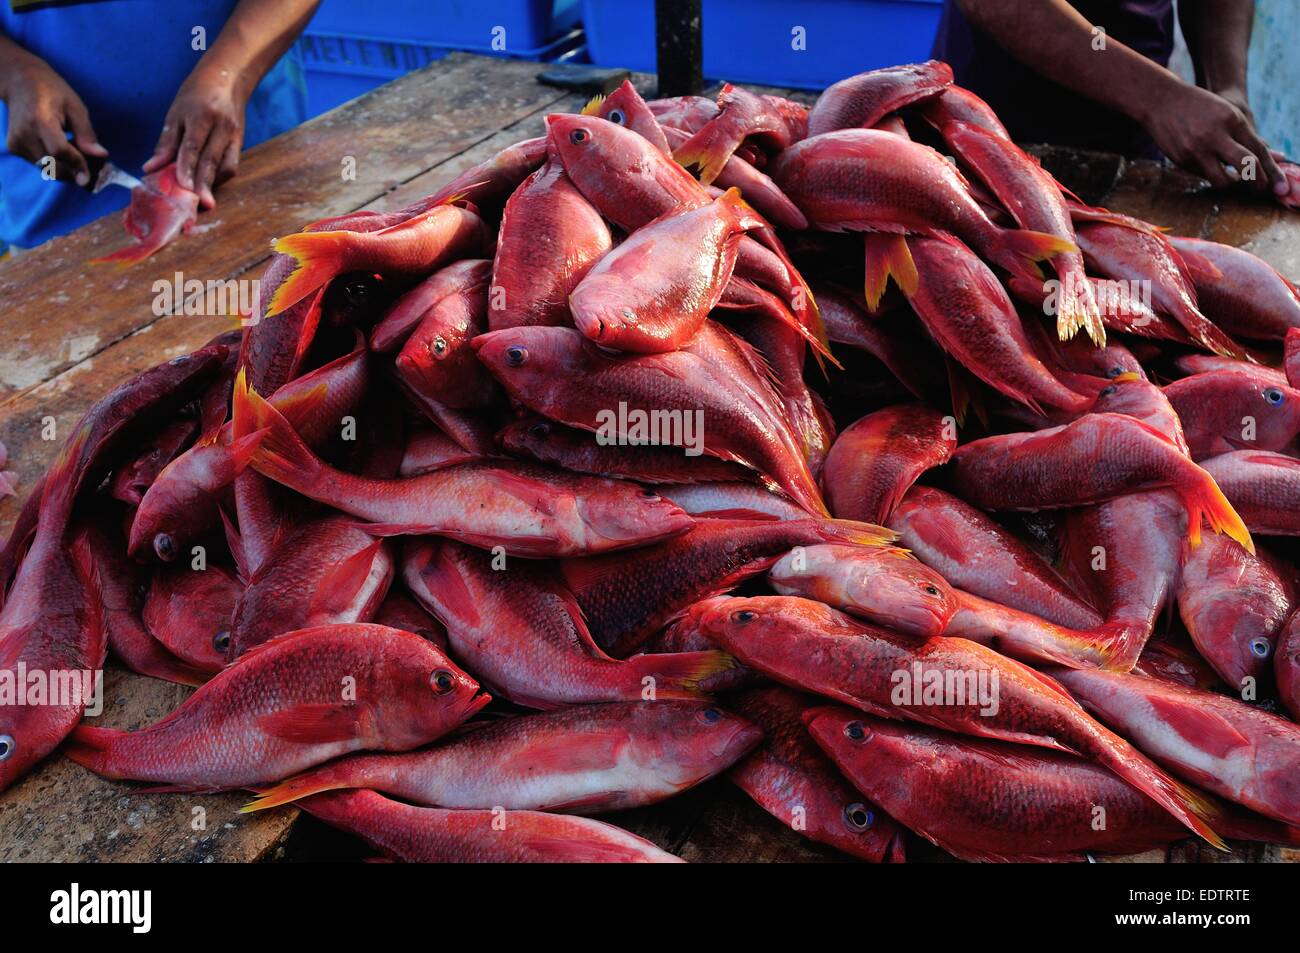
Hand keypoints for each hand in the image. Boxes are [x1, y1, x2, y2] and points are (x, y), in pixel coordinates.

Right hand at [2, 56, 106, 185]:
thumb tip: (101, 156)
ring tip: (76, 151)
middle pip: (54, 166)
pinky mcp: (15, 148)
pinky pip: (41, 165)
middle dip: (75, 171)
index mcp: (40, 120)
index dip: (77, 165)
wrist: (20, 82)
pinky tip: (62, 149)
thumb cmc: (51, 91)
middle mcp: (24, 134)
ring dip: (67, 168)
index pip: (59, 151)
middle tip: (92, 164)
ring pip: (48, 169)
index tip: (89, 177)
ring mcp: (17, 142)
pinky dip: (55, 163)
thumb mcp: (76, 107)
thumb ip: (86, 134)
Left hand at [144, 65, 246, 208]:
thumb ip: (166, 143)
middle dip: (205, 184)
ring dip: (214, 184)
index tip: (184, 187)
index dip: (187, 168)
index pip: (193, 146)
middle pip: (211, 160)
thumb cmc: (195, 95)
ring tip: (204, 200)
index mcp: (201, 115)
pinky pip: (232, 164)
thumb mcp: (176, 113)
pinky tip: (209, 183)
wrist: (228, 78)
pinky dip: (220, 176)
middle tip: (201, 204)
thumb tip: (151, 168)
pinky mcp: (241, 141)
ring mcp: (234, 134)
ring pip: (226, 165)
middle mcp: (221, 125)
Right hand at [1141, 80, 1288, 196]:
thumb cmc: (1199, 105)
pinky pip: (1202, 173)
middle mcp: (1215, 135)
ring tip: (1232, 178)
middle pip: (1245, 164)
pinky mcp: (1182, 159)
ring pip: (1221, 179)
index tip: (1272, 182)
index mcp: (1232, 119)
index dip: (1269, 168)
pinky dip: (1208, 171)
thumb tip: (1268, 154)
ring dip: (1230, 182)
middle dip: (1256, 180)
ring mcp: (1197, 149)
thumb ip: (1243, 133)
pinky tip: (1206, 162)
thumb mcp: (1225, 112)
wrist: (1161, 101)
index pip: (1257, 149)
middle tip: (1259, 188)